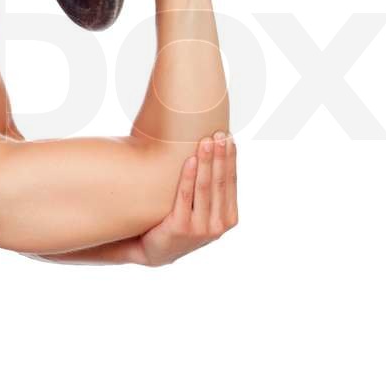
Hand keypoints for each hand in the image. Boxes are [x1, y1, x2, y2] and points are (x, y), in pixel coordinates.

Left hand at [132, 133, 237, 265]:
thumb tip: (211, 150)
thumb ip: (210, 191)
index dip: (231, 159)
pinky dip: (188, 177)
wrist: (154, 250)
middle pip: (220, 182)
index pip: (231, 182)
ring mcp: (201, 228)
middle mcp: (218, 225)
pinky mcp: (181, 227)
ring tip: (206, 141)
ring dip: (207, 162)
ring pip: (205, 187)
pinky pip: (185, 196)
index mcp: (228, 218)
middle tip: (219, 134)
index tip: (229, 137)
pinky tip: (189, 160)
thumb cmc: (179, 222)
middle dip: (221, 156)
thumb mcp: (202, 210)